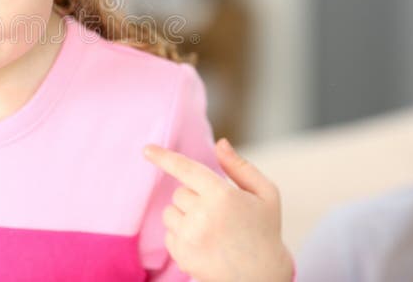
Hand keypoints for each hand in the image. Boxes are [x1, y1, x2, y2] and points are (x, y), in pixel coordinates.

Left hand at [143, 138, 293, 281]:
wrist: (263, 276)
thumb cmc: (265, 231)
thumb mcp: (265, 194)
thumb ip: (240, 167)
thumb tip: (219, 143)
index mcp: (222, 196)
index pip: (186, 169)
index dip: (164, 157)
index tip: (147, 149)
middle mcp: (203, 216)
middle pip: (179, 193)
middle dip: (195, 198)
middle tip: (218, 213)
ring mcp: (190, 238)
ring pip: (170, 212)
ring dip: (185, 216)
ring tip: (211, 229)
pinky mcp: (181, 255)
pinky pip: (168, 234)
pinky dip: (182, 235)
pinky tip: (204, 244)